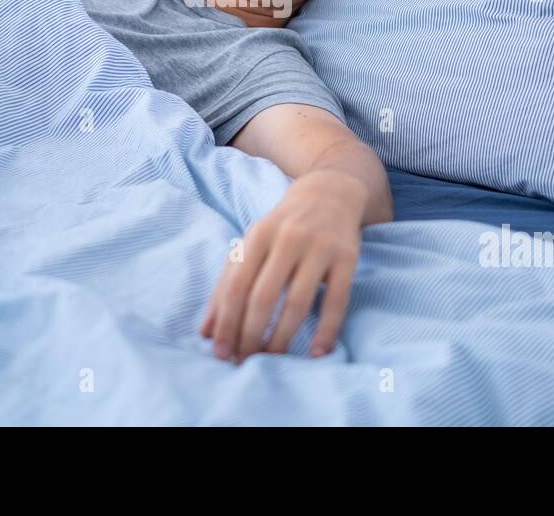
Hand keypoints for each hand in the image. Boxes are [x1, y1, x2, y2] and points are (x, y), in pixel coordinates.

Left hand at [200, 170, 364, 362]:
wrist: (330, 193)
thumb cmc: (282, 227)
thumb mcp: (252, 245)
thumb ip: (227, 285)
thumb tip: (207, 332)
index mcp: (258, 235)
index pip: (236, 286)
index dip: (227, 322)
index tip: (221, 353)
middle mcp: (287, 238)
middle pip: (263, 296)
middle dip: (250, 335)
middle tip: (245, 361)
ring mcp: (319, 247)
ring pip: (298, 302)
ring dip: (282, 337)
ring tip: (273, 359)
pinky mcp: (347, 258)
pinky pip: (337, 301)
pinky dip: (326, 331)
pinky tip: (316, 353)